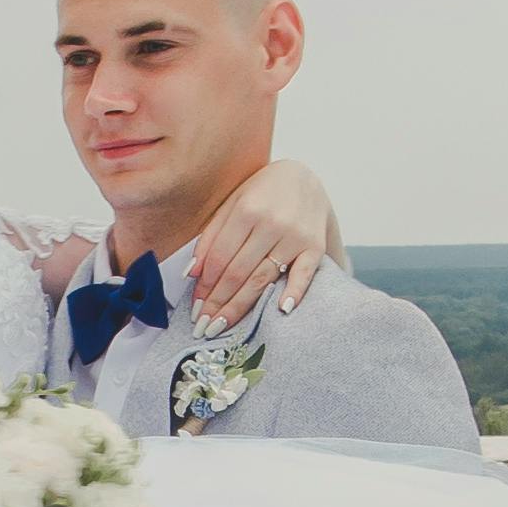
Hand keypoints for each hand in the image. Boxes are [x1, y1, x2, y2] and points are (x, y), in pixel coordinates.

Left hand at [195, 156, 339, 324]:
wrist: (304, 178)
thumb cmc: (261, 193)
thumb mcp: (232, 203)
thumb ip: (211, 235)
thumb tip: (191, 272)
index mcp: (247, 211)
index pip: (219, 258)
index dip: (205, 286)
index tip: (195, 309)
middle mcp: (272, 224)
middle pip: (238, 273)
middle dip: (217, 303)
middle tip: (203, 328)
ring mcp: (295, 236)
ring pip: (263, 278)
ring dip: (240, 307)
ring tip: (222, 327)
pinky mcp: (316, 246)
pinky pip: (304, 274)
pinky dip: (294, 292)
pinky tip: (282, 310)